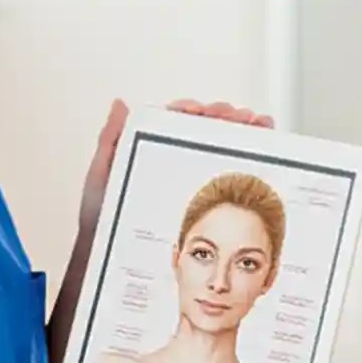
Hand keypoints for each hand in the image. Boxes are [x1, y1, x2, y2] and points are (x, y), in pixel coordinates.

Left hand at [78, 99, 274, 234]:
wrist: (109, 256)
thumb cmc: (102, 219)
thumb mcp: (102, 176)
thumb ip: (111, 140)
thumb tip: (120, 106)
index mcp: (149, 150)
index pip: (176, 122)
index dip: (195, 112)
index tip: (207, 111)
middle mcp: (171, 161)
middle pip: (203, 131)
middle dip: (225, 119)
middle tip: (241, 118)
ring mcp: (185, 179)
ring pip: (218, 150)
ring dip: (241, 134)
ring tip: (258, 127)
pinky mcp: (198, 199)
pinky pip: (224, 177)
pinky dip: (245, 163)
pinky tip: (259, 155)